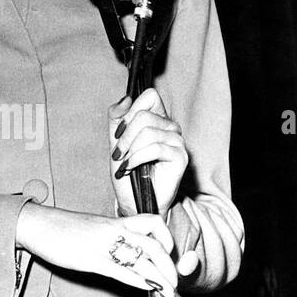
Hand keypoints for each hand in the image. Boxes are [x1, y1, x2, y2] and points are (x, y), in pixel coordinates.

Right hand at [16, 204, 192, 296]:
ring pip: (145, 259)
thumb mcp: (94, 231)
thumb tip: (129, 259)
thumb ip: (113, 241)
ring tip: (171, 295)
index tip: (173, 264)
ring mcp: (106, 244)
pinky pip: (123, 271)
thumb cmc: (63, 228)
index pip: (155, 227)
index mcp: (118, 221)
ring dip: (162, 279)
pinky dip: (140, 282)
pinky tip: (149, 289)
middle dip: (171, 269)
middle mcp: (116, 230)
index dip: (169, 246)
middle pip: (156, 246)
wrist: (38, 224)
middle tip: (176, 287)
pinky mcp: (93, 259)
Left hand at [108, 89, 188, 217]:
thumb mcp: (116, 141)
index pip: (150, 96)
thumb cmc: (128, 171)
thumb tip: (126, 99)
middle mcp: (171, 128)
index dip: (130, 111)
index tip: (119, 132)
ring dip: (129, 151)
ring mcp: (177, 142)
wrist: (133, 199)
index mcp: (157, 119)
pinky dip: (137, 158)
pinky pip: (155, 148)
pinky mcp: (180, 157)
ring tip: (124, 164)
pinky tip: (130, 168)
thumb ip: (117, 118)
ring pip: (148, 132)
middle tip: (118, 154)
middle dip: (124, 137)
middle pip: (144, 116)